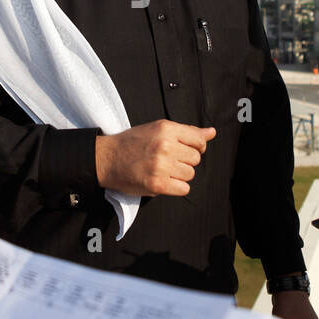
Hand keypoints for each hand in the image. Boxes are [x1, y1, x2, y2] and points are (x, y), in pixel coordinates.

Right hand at [94, 120, 214, 197]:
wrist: (106, 158)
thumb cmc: (132, 143)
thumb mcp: (158, 129)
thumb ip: (187, 131)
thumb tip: (212, 132)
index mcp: (166, 129)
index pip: (199, 140)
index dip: (197, 147)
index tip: (186, 150)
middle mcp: (165, 145)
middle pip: (196, 158)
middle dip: (185, 161)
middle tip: (169, 161)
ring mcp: (161, 165)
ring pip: (190, 174)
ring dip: (180, 175)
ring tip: (164, 170)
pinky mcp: (157, 184)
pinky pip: (184, 189)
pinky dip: (176, 187)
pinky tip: (164, 181)